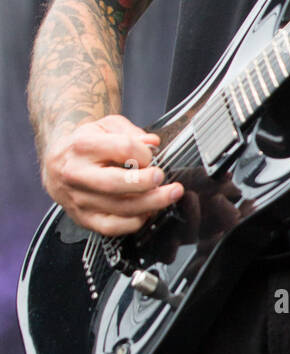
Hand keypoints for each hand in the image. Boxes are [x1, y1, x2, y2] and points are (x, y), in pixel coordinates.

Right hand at [41, 113, 183, 235]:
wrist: (58, 162)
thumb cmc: (85, 144)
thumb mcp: (106, 126)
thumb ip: (131, 132)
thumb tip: (152, 143)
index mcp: (83, 145)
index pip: (123, 148)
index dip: (144, 152)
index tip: (150, 155)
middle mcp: (77, 173)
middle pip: (116, 183)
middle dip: (146, 182)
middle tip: (162, 178)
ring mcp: (78, 198)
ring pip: (117, 208)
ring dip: (150, 204)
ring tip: (168, 196)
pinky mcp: (82, 218)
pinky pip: (111, 227)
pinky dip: (134, 223)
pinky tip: (147, 212)